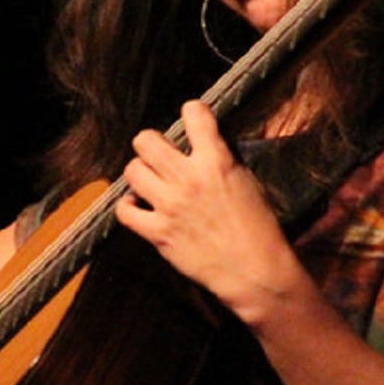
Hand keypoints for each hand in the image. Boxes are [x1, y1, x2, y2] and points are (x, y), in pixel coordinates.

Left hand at [115, 100, 300, 322]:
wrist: (255, 272)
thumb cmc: (260, 229)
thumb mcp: (249, 182)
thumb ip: (223, 160)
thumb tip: (206, 145)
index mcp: (216, 161)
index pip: (194, 114)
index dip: (192, 112)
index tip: (192, 119)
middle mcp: (188, 178)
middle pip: (146, 140)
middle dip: (152, 144)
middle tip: (160, 155)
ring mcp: (170, 205)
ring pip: (132, 170)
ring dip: (140, 173)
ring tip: (151, 181)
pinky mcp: (158, 233)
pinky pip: (124, 212)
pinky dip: (128, 207)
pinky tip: (139, 207)